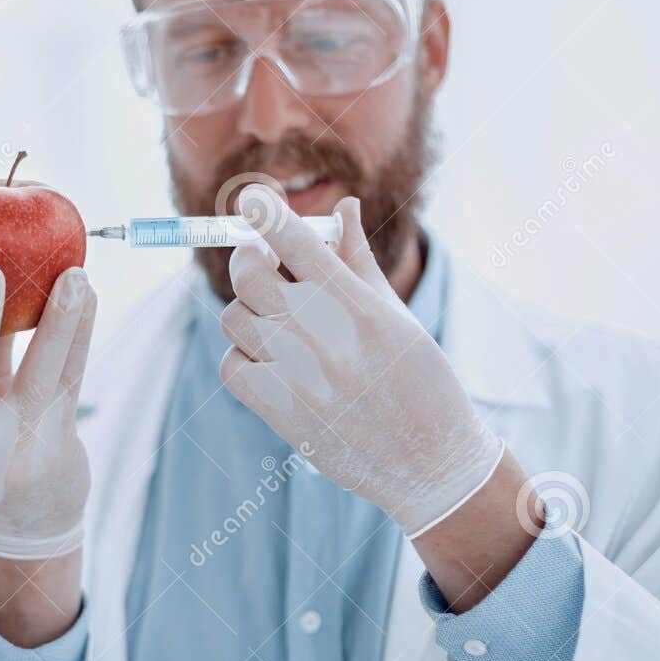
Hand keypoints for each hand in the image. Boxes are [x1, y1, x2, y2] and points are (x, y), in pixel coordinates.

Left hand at [218, 184, 502, 537]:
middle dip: (249, 259)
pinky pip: (231, 365)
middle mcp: (322, 336)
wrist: (428, 463)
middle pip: (248, 274)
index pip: (295, 240)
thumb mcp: (396, 315)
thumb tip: (344, 206)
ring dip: (249, 314)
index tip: (251, 198)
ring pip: (234, 318)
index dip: (265, 211)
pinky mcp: (277, 411)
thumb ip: (358, 259)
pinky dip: (243, 357)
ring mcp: (296, 376)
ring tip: (279, 323)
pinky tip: (271, 360)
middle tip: (264, 263)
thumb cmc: (419, 380)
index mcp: (357, 305)